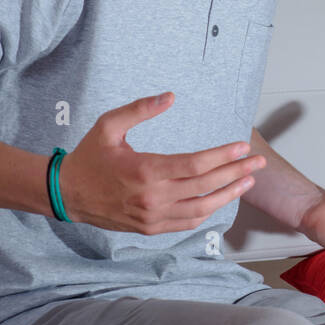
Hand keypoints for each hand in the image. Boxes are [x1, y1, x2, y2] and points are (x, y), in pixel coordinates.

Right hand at [60, 91, 266, 231]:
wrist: (66, 194)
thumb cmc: (89, 157)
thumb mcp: (109, 126)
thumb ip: (140, 109)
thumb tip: (170, 97)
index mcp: (145, 171)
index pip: (196, 165)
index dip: (223, 156)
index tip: (242, 146)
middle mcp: (152, 197)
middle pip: (206, 186)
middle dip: (237, 173)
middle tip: (259, 163)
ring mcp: (152, 216)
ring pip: (202, 209)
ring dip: (229, 195)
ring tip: (248, 181)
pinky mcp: (150, 228)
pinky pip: (188, 222)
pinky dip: (208, 211)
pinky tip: (221, 198)